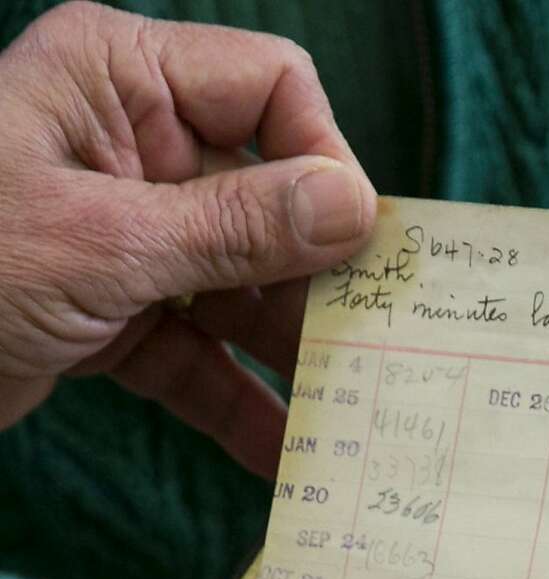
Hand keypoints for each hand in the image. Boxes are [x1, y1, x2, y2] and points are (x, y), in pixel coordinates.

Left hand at [0, 1, 376, 472]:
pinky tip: (284, 457)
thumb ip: (233, 228)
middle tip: (380, 348)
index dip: (323, 163)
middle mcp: (133, 150)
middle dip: (319, 280)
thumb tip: (354, 209)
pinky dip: (236, 405)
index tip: (358, 249)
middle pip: (269, 203)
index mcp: (121, 83)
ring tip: (350, 416)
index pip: (270, 90)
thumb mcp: (102, 244)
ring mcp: (126, 238)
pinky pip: (196, 358)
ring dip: (289, 357)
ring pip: (240, 291)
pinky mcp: (111, 317)